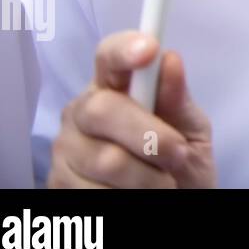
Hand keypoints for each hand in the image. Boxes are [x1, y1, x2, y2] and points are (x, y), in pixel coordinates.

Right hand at [48, 31, 216, 188]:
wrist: (174, 199)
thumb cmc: (181, 159)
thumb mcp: (191, 129)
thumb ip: (177, 99)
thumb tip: (170, 60)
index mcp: (115, 87)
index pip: (108, 56)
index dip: (124, 49)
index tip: (150, 49)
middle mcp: (82, 112)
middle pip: (101, 109)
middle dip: (148, 135)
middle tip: (178, 154)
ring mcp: (66, 149)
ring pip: (105, 160)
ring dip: (147, 177)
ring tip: (163, 181)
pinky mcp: (57, 185)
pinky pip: (94, 191)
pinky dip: (129, 196)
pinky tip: (137, 194)